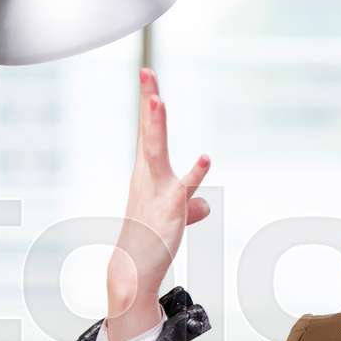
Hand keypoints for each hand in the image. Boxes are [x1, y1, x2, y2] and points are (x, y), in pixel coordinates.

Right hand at [105, 68, 210, 340]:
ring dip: (157, 127)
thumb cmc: (152, 236)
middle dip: (149, 101)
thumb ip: (190, 202)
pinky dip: (195, 173)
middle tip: (147, 73)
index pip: (148, 129)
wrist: (135, 268)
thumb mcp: (174, 214)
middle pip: (149, 131)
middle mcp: (148, 175)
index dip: (149, 100)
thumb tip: (203, 204)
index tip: (147, 73)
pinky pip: (184, 188)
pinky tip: (205, 157)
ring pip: (156, 152)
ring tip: (159, 102)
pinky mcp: (171, 209)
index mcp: (147, 170)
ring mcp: (157, 190)